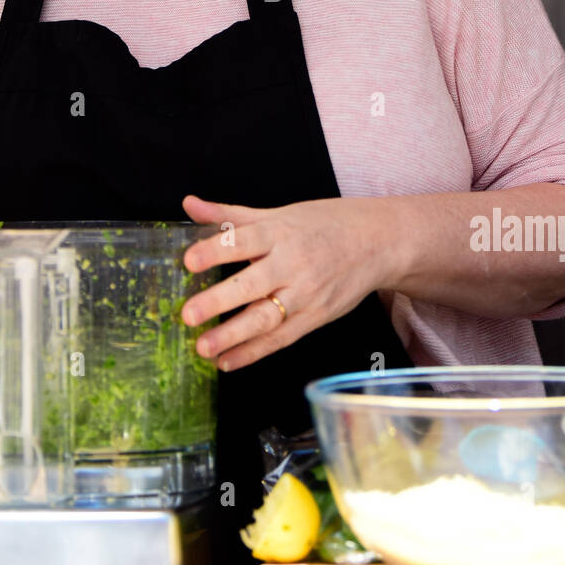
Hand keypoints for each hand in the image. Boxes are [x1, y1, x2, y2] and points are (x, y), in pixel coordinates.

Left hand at [179, 193, 406, 370]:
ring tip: (203, 348)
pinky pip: (280, 339)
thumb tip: (188, 204)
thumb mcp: (277, 214)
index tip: (189, 261)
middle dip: (219, 301)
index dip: (216, 250)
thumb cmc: (323, 225)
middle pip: (252, 285)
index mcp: (279, 233)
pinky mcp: (315, 318)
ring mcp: (305, 294)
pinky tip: (226, 361)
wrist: (377, 242)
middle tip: (188, 314)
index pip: (244, 240)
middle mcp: (292, 264)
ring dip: (233, 336)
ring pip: (266, 318)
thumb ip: (229, 214)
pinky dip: (253, 352)